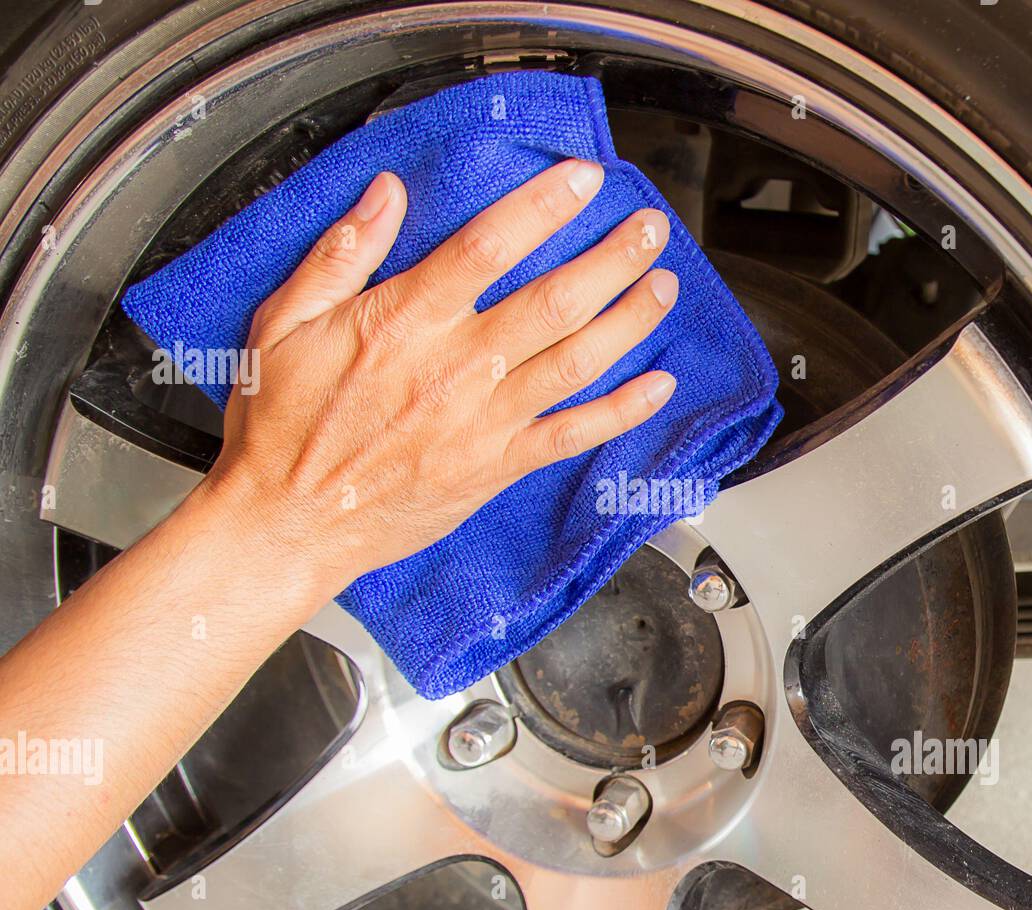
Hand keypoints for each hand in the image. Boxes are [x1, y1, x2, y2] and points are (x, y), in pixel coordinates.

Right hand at [205, 158, 678, 604]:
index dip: (545, 206)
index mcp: (406, 321)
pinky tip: (658, 387)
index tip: (583, 180)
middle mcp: (457, 366)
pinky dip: (622, 411)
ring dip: (629, 320)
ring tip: (663, 286)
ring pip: (576, 360)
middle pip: (555, 299)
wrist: (289, 523)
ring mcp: (484, 421)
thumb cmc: (283, 427)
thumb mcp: (284, 323)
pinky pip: (572, 434)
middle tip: (648, 228)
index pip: (491, 245)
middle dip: (612, 257)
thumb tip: (386, 192)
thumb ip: (342, 254)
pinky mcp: (496, 467)